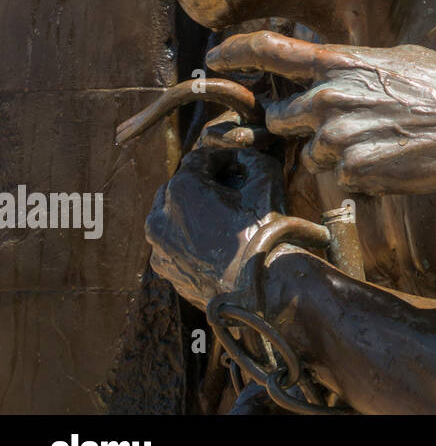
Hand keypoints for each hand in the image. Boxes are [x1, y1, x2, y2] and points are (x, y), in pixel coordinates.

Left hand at [145, 144, 286, 308]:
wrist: (259, 288)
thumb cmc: (263, 232)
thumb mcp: (266, 180)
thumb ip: (251, 158)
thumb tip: (242, 157)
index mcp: (180, 189)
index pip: (199, 159)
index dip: (222, 159)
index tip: (239, 166)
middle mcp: (160, 215)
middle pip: (180, 186)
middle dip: (203, 184)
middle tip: (230, 191)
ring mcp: (158, 245)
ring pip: (173, 216)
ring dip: (193, 211)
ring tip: (221, 218)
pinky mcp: (164, 269)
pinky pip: (173, 243)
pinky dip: (189, 237)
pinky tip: (214, 243)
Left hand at [206, 31, 435, 195]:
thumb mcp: (395, 59)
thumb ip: (354, 65)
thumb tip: (330, 68)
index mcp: (341, 63)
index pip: (272, 50)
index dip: (236, 53)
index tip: (216, 58)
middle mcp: (330, 99)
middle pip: (281, 116)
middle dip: (300, 123)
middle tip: (341, 124)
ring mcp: (338, 138)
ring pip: (311, 153)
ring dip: (333, 152)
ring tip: (379, 143)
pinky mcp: (352, 172)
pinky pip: (339, 177)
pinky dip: (358, 174)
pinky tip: (390, 161)